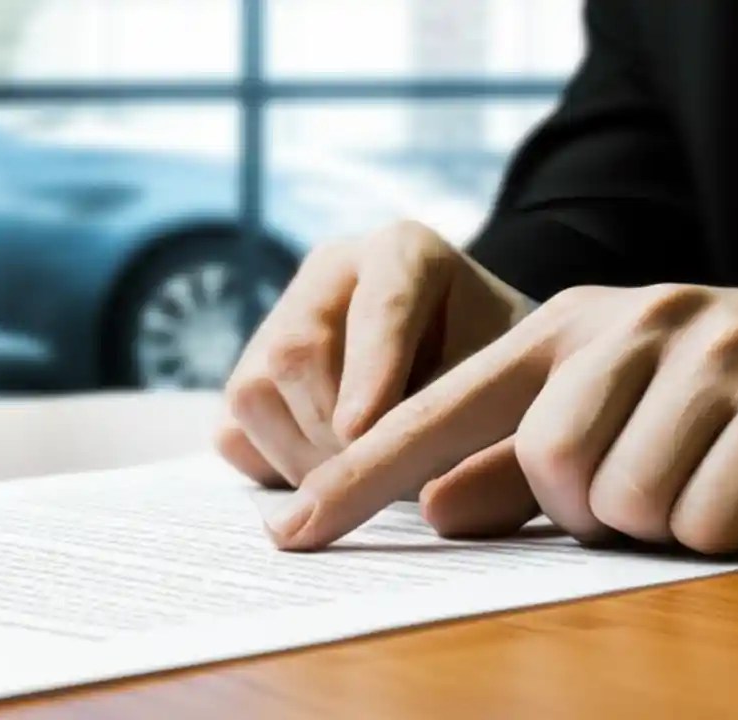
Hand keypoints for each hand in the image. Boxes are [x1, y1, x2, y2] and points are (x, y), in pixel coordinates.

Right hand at [216, 221, 532, 488]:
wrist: (474, 371)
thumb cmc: (503, 373)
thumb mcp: (506, 379)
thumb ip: (459, 410)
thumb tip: (396, 471)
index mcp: (403, 252)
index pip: (379, 304)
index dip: (369, 369)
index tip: (364, 432)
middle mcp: (329, 274)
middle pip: (296, 353)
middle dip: (333, 432)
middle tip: (383, 482)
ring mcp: (279, 322)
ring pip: (252, 395)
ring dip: (304, 459)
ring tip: (363, 482)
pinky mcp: (250, 376)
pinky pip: (232, 433)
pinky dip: (274, 468)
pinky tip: (328, 477)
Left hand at [266, 284, 737, 553]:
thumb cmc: (729, 418)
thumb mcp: (619, 429)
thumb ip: (519, 469)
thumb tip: (431, 511)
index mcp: (573, 326)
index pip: (441, 409)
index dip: (362, 474)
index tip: (290, 530)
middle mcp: (635, 319)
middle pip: (546, 463)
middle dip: (595, 509)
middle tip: (657, 486)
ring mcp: (715, 348)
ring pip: (622, 499)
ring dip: (665, 521)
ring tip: (712, 478)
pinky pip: (705, 519)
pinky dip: (729, 529)